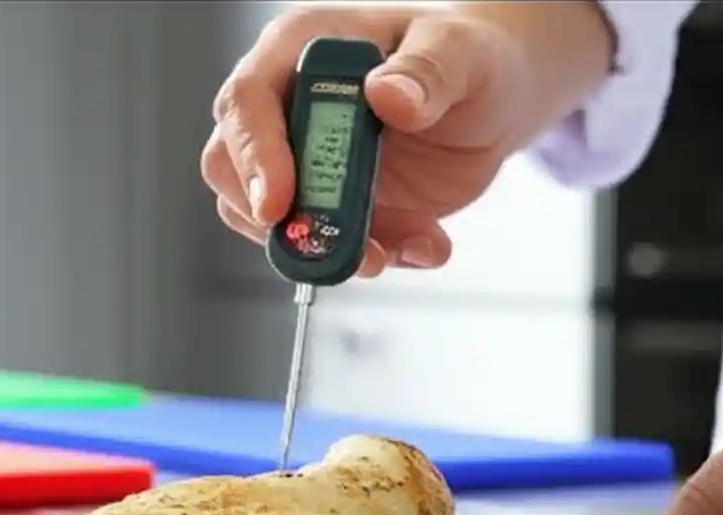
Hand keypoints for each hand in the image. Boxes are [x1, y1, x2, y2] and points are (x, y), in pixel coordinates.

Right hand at [200, 6, 535, 277]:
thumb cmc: (467, 60)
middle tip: (336, 247)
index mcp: (302, 49)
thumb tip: (386, 95)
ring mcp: (301, 162)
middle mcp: (287, 106)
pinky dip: (371, 258)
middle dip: (277, 219)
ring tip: (396, 249)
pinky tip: (421, 243)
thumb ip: (429, 72)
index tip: (278, 204)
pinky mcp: (327, 207)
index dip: (253, 155)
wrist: (491, 105)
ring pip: (266, 220)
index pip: (247, 101)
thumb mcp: (462, 54)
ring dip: (326, 249)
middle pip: (231, 168)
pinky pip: (322, 246)